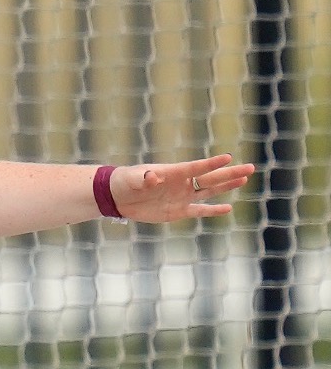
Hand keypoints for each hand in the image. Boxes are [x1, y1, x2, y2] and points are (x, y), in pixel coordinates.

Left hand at [110, 154, 254, 222]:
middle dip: (230, 174)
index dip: (211, 164)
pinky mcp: (178, 210)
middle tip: (250, 168)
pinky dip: (212, 210)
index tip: (228, 158)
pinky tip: (227, 208)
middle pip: (210, 178)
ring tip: (244, 179)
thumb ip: (144, 178)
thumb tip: (153, 177)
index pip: (196, 168)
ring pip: (209, 191)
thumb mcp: (132, 179)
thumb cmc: (125, 181)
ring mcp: (182, 197)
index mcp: (173, 172)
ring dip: (226, 186)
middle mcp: (182, 183)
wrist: (118, 196)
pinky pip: (198, 210)